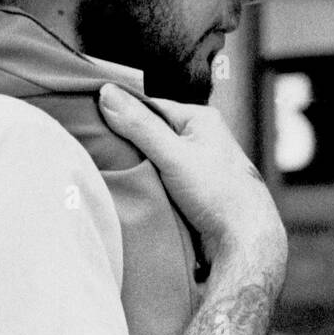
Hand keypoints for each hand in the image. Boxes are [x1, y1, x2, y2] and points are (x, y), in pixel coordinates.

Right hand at [97, 86, 286, 283]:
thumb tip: (107, 93)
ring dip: (134, 166)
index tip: (88, 119)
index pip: (150, 107)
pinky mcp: (192, 189)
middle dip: (125, 142)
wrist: (244, 241)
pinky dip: (145, 183)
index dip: (120, 113)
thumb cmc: (219, 193)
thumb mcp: (173, 155)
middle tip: (92, 148)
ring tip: (105, 169)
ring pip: (153, 158)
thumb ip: (139, 126)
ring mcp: (196, 164)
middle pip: (150, 133)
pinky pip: (160, 179)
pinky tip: (128, 188)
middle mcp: (200, 138)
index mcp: (200, 119)